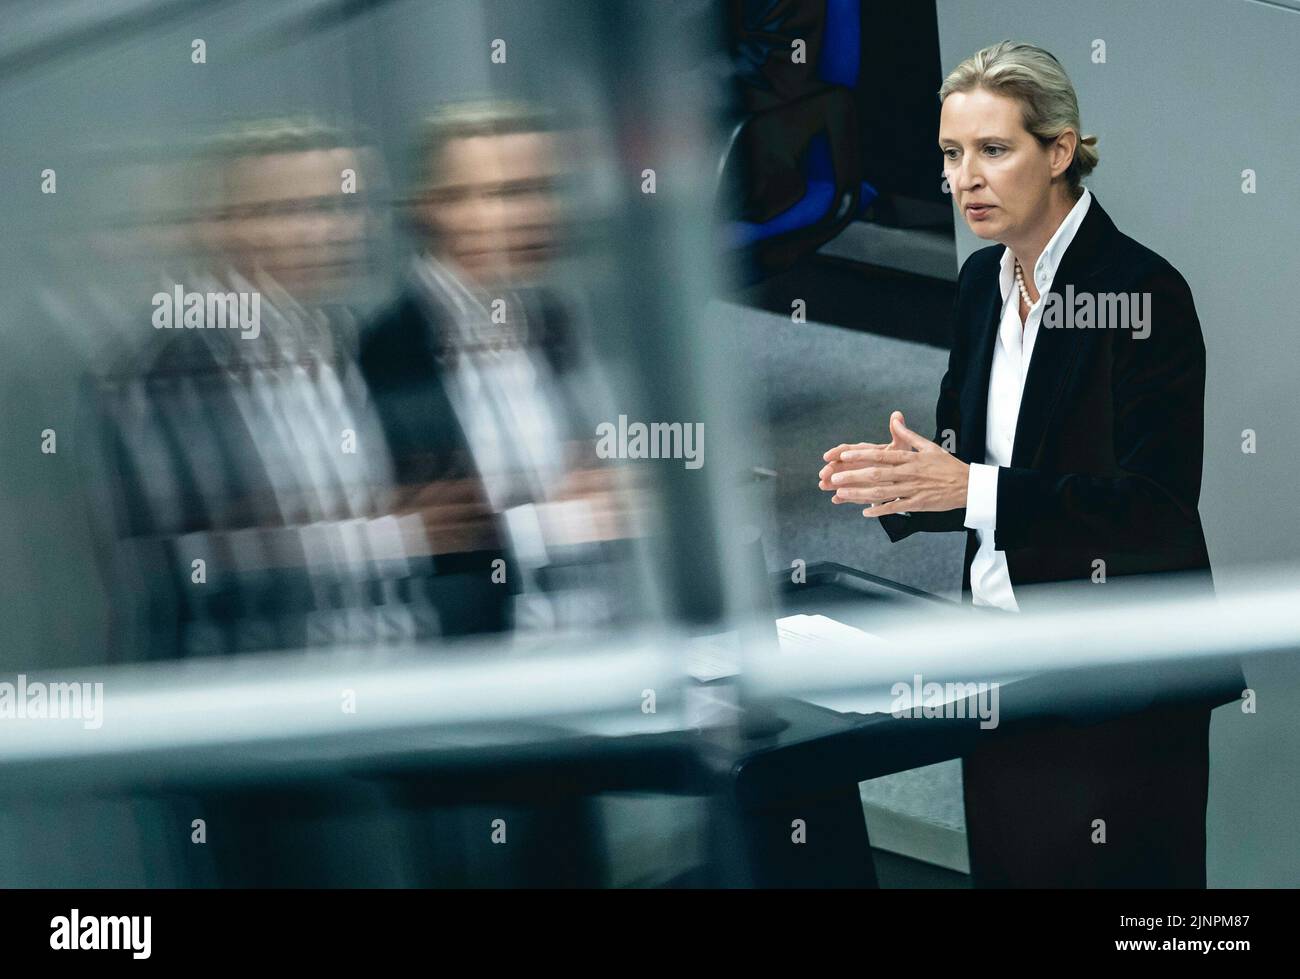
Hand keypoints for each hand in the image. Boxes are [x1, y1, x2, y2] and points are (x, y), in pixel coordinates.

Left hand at [818, 411, 968, 518]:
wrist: (968, 485)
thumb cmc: (947, 465)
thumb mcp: (929, 446)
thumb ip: (908, 434)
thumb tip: (895, 418)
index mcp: (910, 458)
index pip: (881, 456)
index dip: (861, 456)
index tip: (843, 456)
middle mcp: (909, 474)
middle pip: (877, 475)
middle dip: (853, 477)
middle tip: (834, 478)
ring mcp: (912, 490)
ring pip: (882, 492)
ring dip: (860, 494)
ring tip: (841, 494)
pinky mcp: (917, 504)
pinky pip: (895, 507)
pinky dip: (879, 510)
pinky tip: (864, 512)